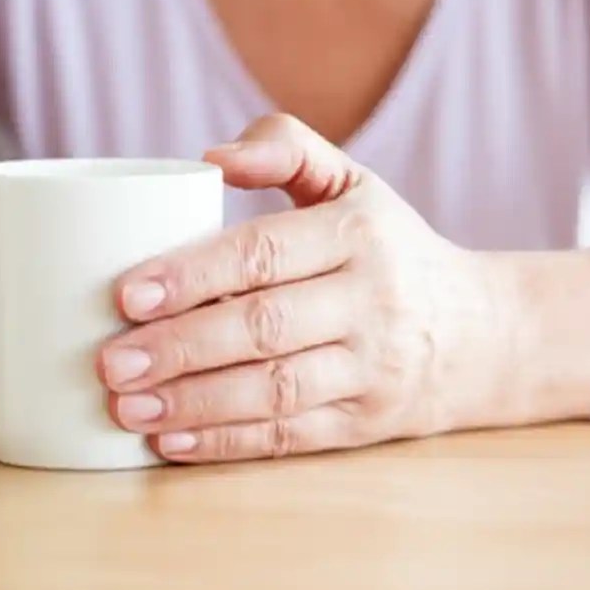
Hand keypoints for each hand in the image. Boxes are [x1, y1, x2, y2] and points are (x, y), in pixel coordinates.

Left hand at [98, 115, 503, 462]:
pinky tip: (172, 442)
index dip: (193, 275)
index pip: (266, 252)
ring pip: (275, 390)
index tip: (125, 294)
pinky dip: (228, 442)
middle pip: (264, 327)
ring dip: (195, 403)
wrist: (480, 333)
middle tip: (109, 362)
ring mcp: (372, 369)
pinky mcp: (366, 423)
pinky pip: (291, 436)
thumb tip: (209, 156)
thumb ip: (288, 147)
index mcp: (360, 234)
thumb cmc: (393, 249)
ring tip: (127, 409)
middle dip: (180, 348)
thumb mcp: (357, 184)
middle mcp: (372, 302)